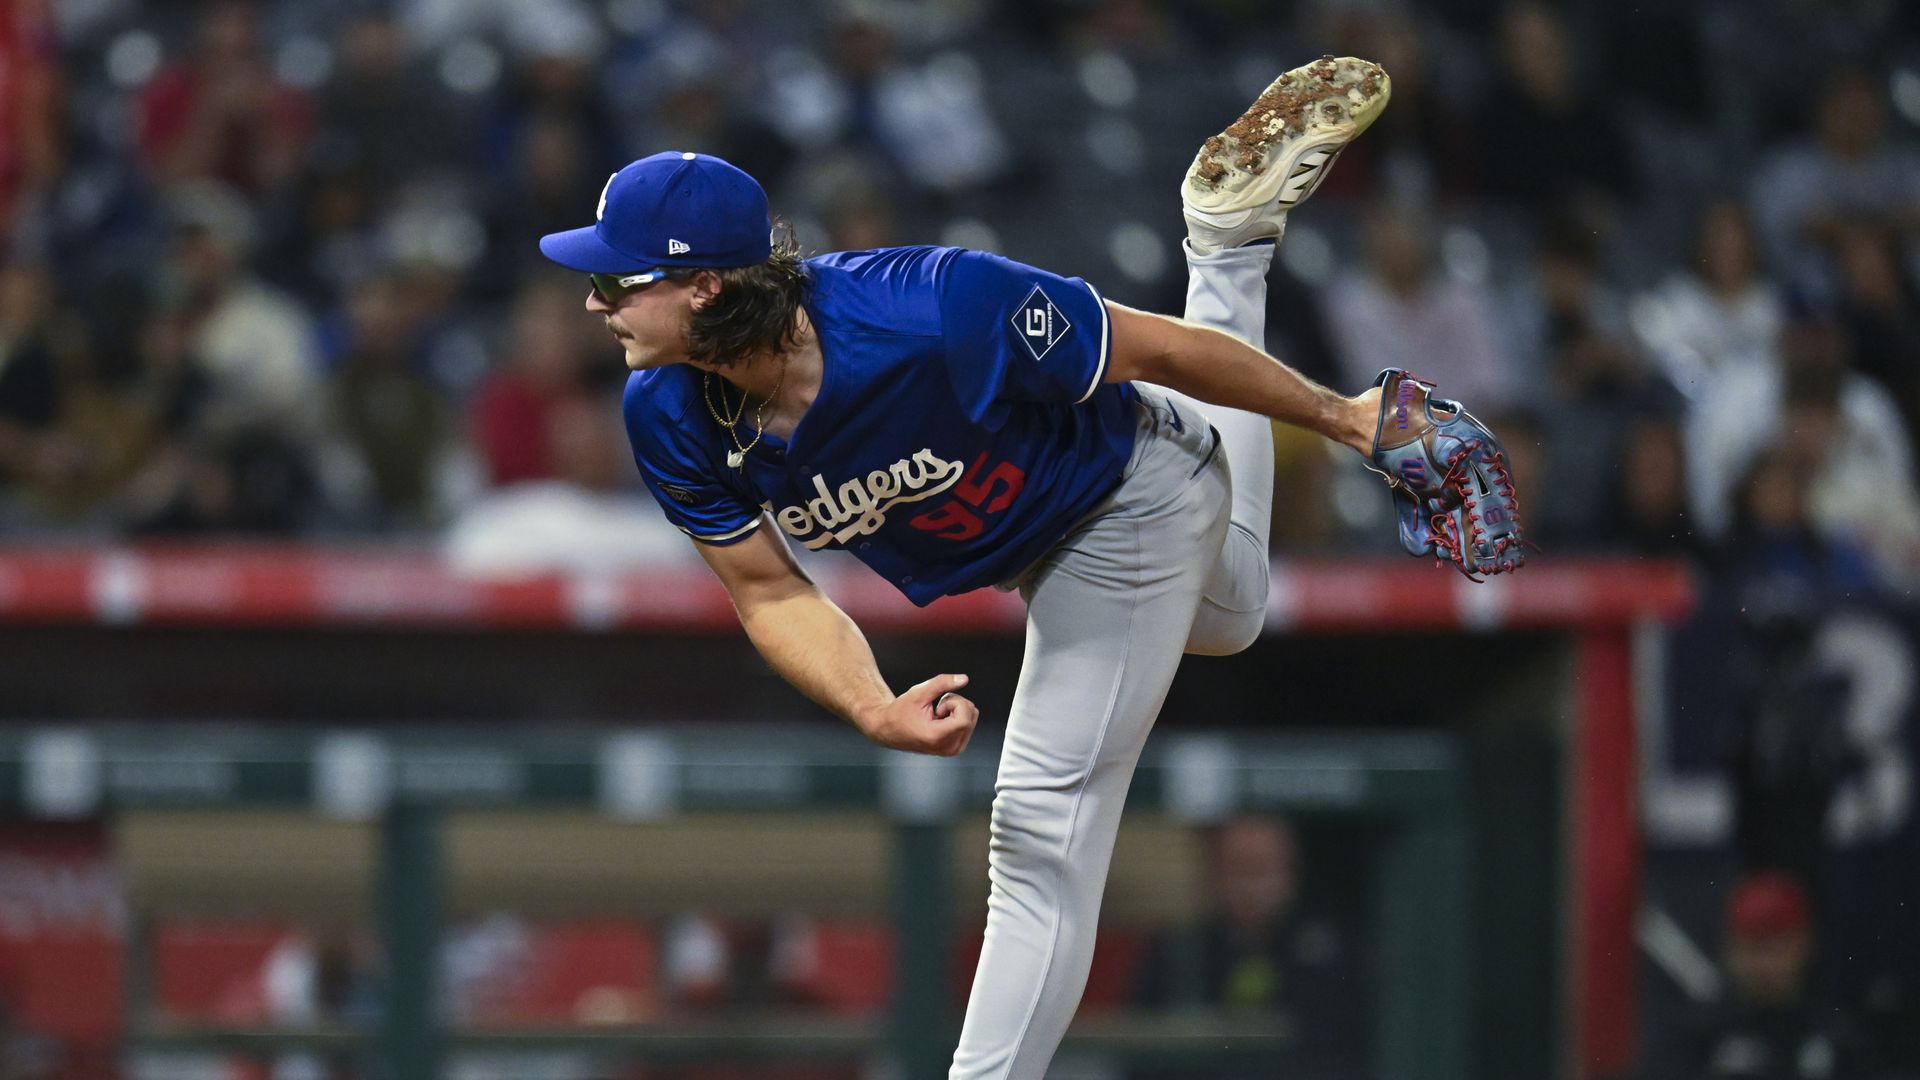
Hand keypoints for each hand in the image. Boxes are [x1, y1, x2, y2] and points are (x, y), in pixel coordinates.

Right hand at [857, 674, 978, 756]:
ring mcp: (953, 750)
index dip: (954, 703)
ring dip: (956, 710)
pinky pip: (969, 724)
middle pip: (971, 714)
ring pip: (972, 717)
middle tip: (935, 709)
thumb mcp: (918, 693)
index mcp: (937, 737)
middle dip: (955, 704)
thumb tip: (964, 679)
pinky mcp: (956, 748)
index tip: (937, 705)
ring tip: (936, 715)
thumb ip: (942, 683)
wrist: (889, 730)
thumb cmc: (900, 712)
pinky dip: (958, 717)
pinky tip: (940, 721)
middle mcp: (948, 748)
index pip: (965, 717)